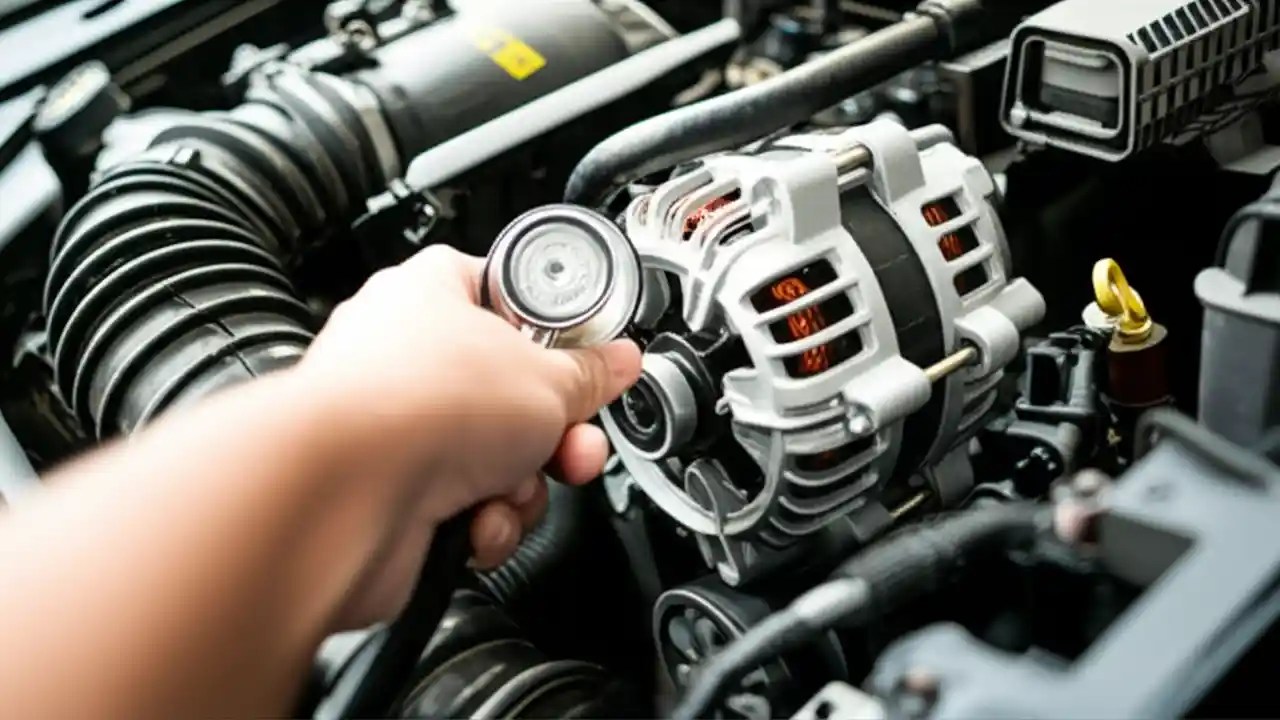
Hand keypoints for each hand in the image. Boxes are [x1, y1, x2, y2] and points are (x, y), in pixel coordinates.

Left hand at [296, 245, 640, 627]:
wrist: (345, 496)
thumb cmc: (416, 406)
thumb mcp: (547, 379)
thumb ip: (591, 373)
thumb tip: (617, 362)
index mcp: (433, 294)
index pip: (511, 299)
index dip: (559, 336)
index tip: (591, 363)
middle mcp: (405, 356)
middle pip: (512, 394)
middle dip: (553, 433)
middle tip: (572, 443)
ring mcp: (394, 428)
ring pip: (495, 459)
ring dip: (521, 483)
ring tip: (510, 486)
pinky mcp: (389, 492)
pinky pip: (464, 505)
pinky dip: (481, 521)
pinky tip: (474, 519)